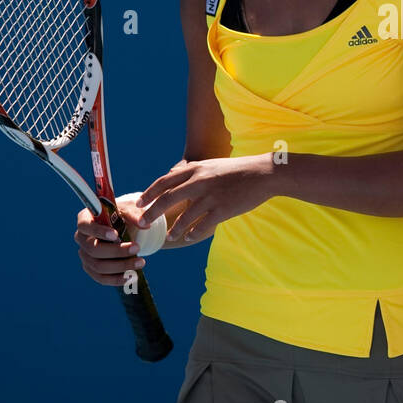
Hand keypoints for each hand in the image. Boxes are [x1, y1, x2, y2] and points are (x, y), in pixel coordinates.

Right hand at [74, 202, 146, 286]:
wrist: (124, 227)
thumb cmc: (123, 215)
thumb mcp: (129, 209)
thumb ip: (134, 215)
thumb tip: (145, 225)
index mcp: (85, 219)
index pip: (85, 226)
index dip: (98, 232)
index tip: (116, 235)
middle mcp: (81, 238)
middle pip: (93, 249)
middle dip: (116, 251)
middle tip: (137, 247)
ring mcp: (85, 255)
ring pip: (98, 266)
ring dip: (121, 266)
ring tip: (141, 262)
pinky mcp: (91, 268)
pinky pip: (101, 278)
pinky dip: (116, 279)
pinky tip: (131, 277)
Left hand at [137, 154, 276, 245]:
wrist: (262, 174)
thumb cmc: (238, 170)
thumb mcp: (212, 165)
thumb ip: (193, 172)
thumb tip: (173, 175)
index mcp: (196, 169)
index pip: (164, 181)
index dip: (149, 193)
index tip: (139, 203)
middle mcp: (200, 181)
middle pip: (167, 198)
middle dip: (152, 213)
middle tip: (143, 223)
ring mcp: (211, 196)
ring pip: (184, 216)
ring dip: (174, 228)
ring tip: (170, 236)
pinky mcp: (223, 209)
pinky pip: (202, 225)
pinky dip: (193, 233)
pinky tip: (189, 237)